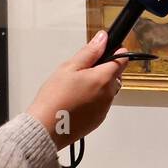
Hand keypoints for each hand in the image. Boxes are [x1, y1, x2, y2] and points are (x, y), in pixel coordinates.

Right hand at [25, 31, 127, 150]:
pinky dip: (93, 100)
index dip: (117, 53)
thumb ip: (89, 52)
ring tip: (76, 87)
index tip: (110, 50)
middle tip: (83, 71)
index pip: (122, 61)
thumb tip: (103, 38)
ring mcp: (104, 109)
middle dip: (105, 70)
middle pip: (115, 76)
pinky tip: (76, 101)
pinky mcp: (97, 121)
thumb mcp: (69, 67)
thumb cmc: (54, 98)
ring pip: (108, 91)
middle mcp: (108, 95)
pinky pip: (101, 105)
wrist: (45, 129)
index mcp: (104, 79)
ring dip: (99, 86)